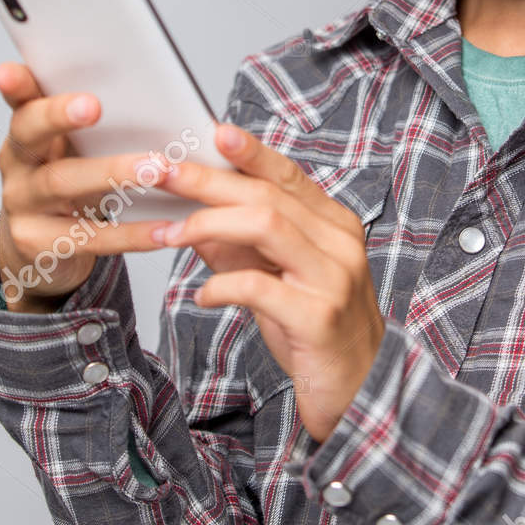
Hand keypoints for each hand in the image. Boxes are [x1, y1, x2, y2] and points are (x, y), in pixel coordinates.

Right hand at [0, 62, 175, 309]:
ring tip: (157, 168)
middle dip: (59, 116)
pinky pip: (89, 236)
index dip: (14, 86)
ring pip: (61, 183)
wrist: (40, 249)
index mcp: (27, 132)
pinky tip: (163, 230)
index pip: (20, 100)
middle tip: (94, 105)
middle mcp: (16, 164)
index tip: (9, 71)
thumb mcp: (73, 149)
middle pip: (31, 134)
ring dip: (112, 173)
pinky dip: (130, 234)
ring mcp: (23, 204)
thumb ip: (93, 122)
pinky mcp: (40, 244)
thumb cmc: (71, 183)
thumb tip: (154, 92)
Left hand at [150, 123, 385, 443]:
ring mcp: (333, 279)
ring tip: (170, 235)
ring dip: (209, 224)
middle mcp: (340, 244)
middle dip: (209, 181)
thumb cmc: (317, 334)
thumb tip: (191, 218)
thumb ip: (239, 248)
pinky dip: (221, 286)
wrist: (362, 392)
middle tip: (162, 173)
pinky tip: (202, 297)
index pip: (288, 176)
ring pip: (267, 226)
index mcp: (334, 226)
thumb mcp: (276, 281)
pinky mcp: (319, 318)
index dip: (251, 153)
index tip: (213, 131)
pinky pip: (260, 287)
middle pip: (269, 195)